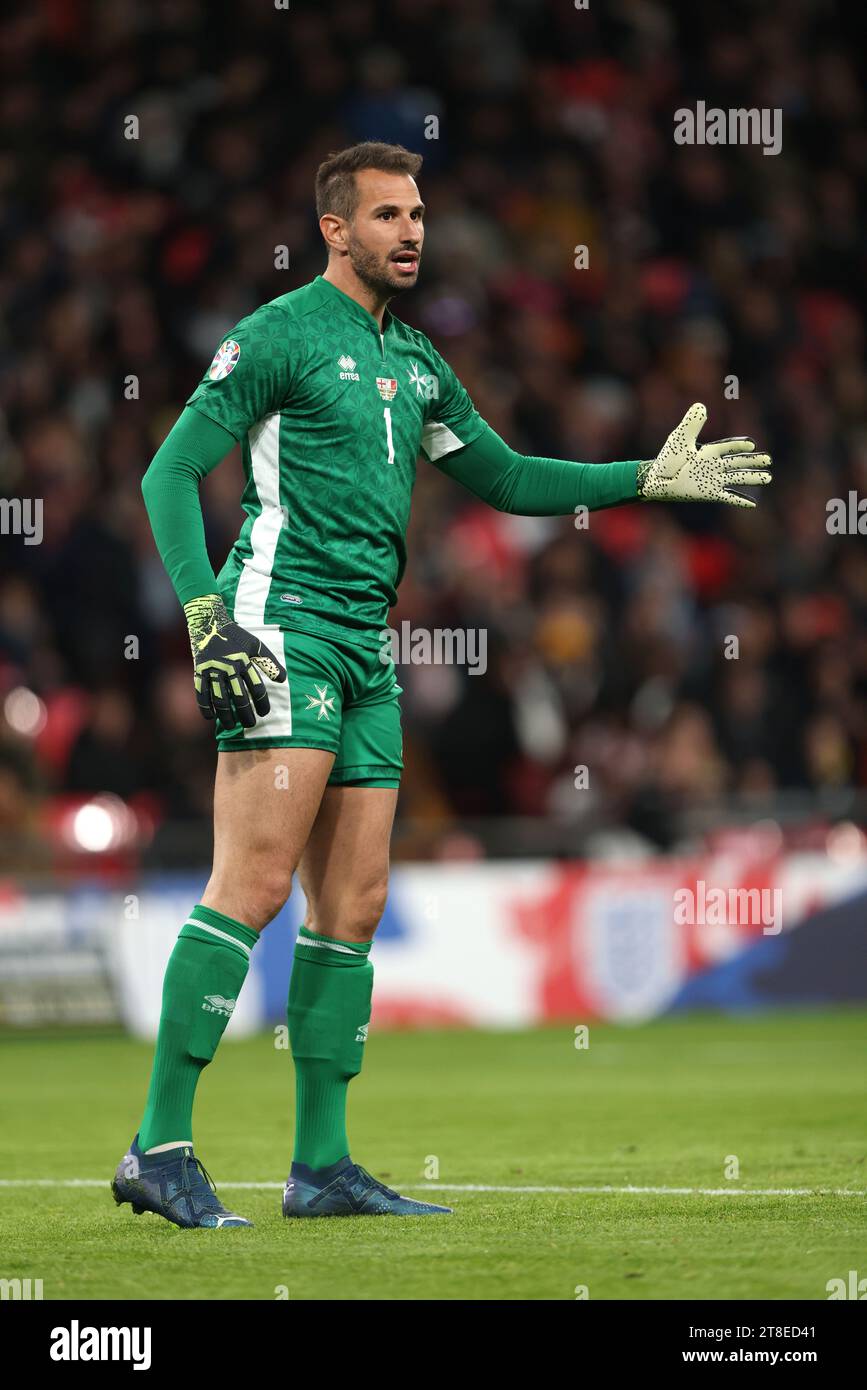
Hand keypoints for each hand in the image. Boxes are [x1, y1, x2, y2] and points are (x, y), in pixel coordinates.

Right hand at [184, 594, 285, 727]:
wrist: (208, 621)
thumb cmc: (236, 635)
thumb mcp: (256, 645)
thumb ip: (269, 662)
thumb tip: (283, 679)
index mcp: (244, 661)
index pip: (257, 688)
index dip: (262, 703)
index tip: (264, 713)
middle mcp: (229, 667)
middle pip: (239, 697)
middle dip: (246, 714)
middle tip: (251, 725)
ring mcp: (212, 670)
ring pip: (220, 699)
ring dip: (226, 715)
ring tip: (231, 726)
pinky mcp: (199, 671)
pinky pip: (201, 694)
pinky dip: (205, 707)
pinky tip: (211, 718)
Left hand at [636, 403, 771, 506]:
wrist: (656, 480)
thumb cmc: (667, 459)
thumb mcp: (680, 438)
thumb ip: (692, 423)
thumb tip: (701, 406)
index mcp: (709, 451)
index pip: (728, 447)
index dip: (738, 446)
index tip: (750, 445)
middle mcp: (714, 465)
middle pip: (738, 462)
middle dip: (752, 461)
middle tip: (768, 460)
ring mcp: (713, 480)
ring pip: (737, 478)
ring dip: (751, 478)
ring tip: (768, 477)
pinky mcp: (709, 493)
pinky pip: (727, 497)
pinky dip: (739, 500)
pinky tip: (752, 504)